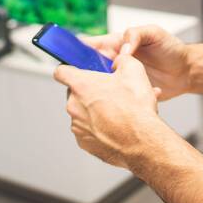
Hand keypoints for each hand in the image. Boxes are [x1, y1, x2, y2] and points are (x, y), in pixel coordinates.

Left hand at [53, 55, 168, 170]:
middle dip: (91, 92)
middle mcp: (74, 106)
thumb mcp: (134, 70)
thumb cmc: (135, 108)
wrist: (142, 141)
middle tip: (111, 93)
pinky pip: (88, 130)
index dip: (69, 70)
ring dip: (96, 110)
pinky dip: (99, 128)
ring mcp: (77, 126)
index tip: (76, 72)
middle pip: (75, 94)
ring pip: (83, 113)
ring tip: (119, 111)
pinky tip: (116, 126)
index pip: (61, 72)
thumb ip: (122, 60)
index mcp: (81, 85)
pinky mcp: (84, 142)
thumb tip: (119, 61)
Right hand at [82, 25, 192, 100]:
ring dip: (100, 89)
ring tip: (105, 94)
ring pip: (99, 85)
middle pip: (89, 68)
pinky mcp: (126, 94)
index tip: (68, 58)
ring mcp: (119, 79)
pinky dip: (118, 100)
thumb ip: (136, 35)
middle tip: (87, 82)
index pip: (90, 45)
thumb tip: (122, 49)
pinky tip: (128, 101)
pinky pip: (115, 97)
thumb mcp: (154, 33)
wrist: (186, 71)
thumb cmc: (171, 48)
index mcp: (116, 44)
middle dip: (84, 75)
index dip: (77, 50)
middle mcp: (114, 61)